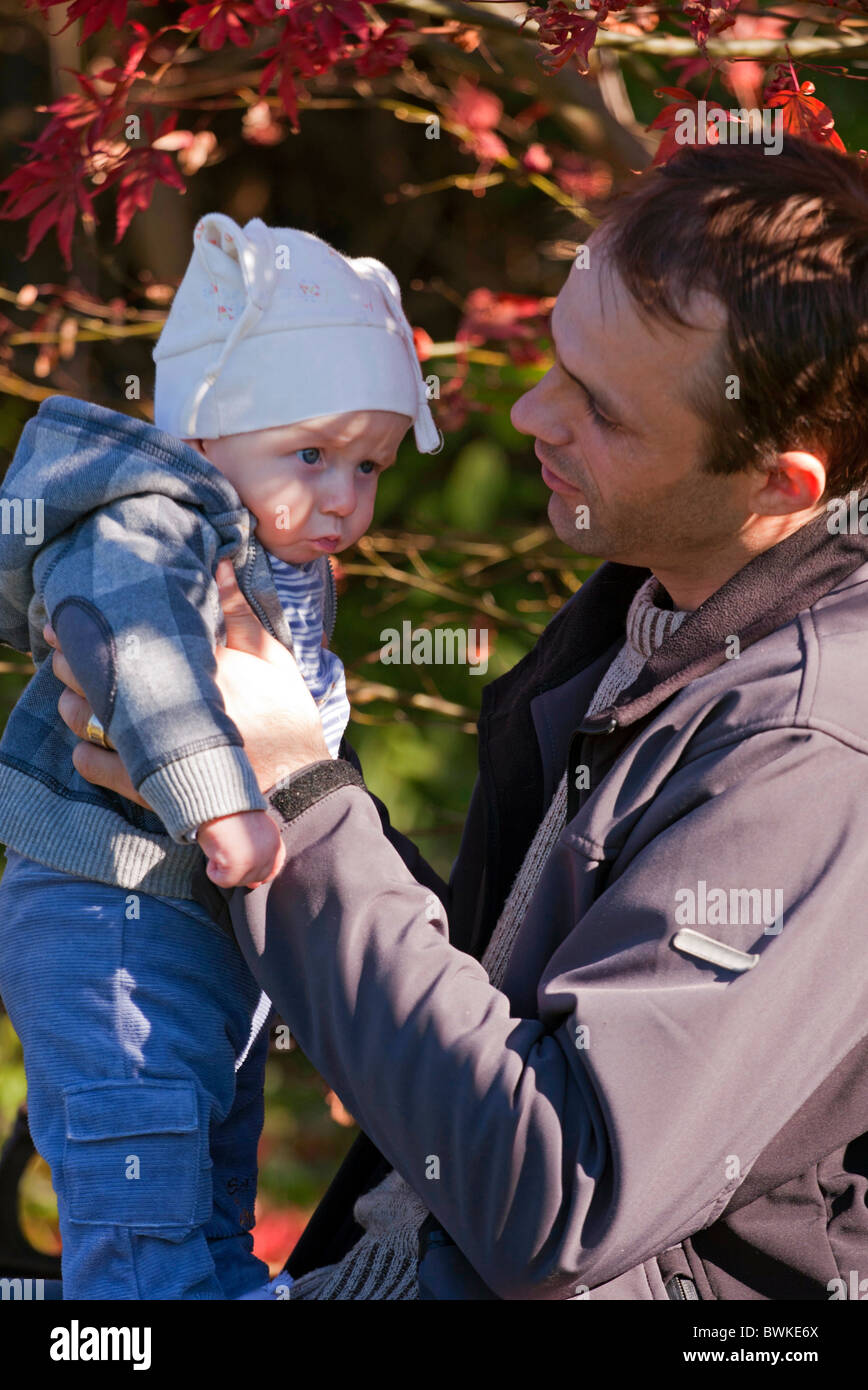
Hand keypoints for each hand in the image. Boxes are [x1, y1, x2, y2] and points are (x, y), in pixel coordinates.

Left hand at [44, 558, 330, 802]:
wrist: (296, 793)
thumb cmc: (287, 722)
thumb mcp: (274, 660)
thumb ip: (240, 613)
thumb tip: (218, 562)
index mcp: (200, 668)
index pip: (133, 631)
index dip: (98, 617)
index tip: (77, 602)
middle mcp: (170, 705)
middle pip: (98, 671)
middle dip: (73, 653)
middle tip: (62, 639)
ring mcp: (154, 748)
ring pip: (85, 719)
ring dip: (72, 701)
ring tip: (70, 689)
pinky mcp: (147, 787)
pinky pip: (95, 765)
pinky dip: (85, 752)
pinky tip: (87, 741)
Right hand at [197, 809, 285, 889]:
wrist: (217, 802)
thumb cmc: (230, 812)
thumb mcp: (253, 831)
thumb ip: (257, 854)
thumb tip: (255, 886)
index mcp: (275, 841)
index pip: (273, 868)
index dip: (258, 872)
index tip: (243, 868)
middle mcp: (269, 853)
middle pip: (255, 878)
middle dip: (240, 871)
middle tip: (226, 853)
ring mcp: (254, 861)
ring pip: (238, 881)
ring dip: (225, 869)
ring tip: (220, 846)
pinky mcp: (237, 868)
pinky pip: (221, 880)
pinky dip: (213, 870)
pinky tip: (213, 852)